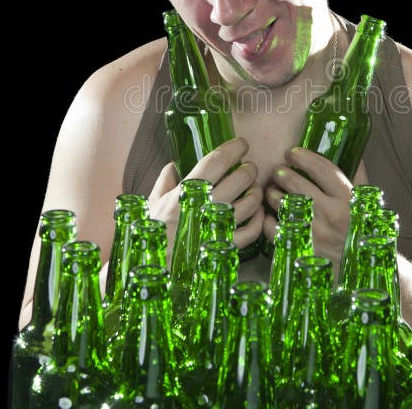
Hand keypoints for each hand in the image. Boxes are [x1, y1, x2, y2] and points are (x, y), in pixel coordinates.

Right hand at [147, 137, 263, 262]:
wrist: (154, 268)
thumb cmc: (152, 234)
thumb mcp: (152, 203)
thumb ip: (164, 181)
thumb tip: (173, 165)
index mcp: (187, 191)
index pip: (217, 160)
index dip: (234, 148)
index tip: (242, 143)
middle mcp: (206, 206)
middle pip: (241, 178)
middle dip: (249, 169)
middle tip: (249, 168)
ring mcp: (219, 226)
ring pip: (251, 202)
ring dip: (256, 191)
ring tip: (253, 188)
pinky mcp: (226, 246)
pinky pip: (252, 229)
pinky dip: (258, 218)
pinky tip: (256, 212)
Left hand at [264, 147, 351, 273]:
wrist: (359, 269)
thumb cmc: (359, 231)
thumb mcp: (364, 203)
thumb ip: (358, 177)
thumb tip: (354, 152)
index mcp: (347, 199)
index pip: (322, 168)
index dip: (304, 157)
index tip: (292, 152)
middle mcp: (330, 214)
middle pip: (296, 183)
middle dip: (282, 172)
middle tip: (278, 171)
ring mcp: (312, 232)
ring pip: (281, 203)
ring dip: (272, 193)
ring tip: (272, 190)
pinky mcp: (299, 248)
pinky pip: (272, 228)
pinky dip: (266, 218)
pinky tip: (268, 213)